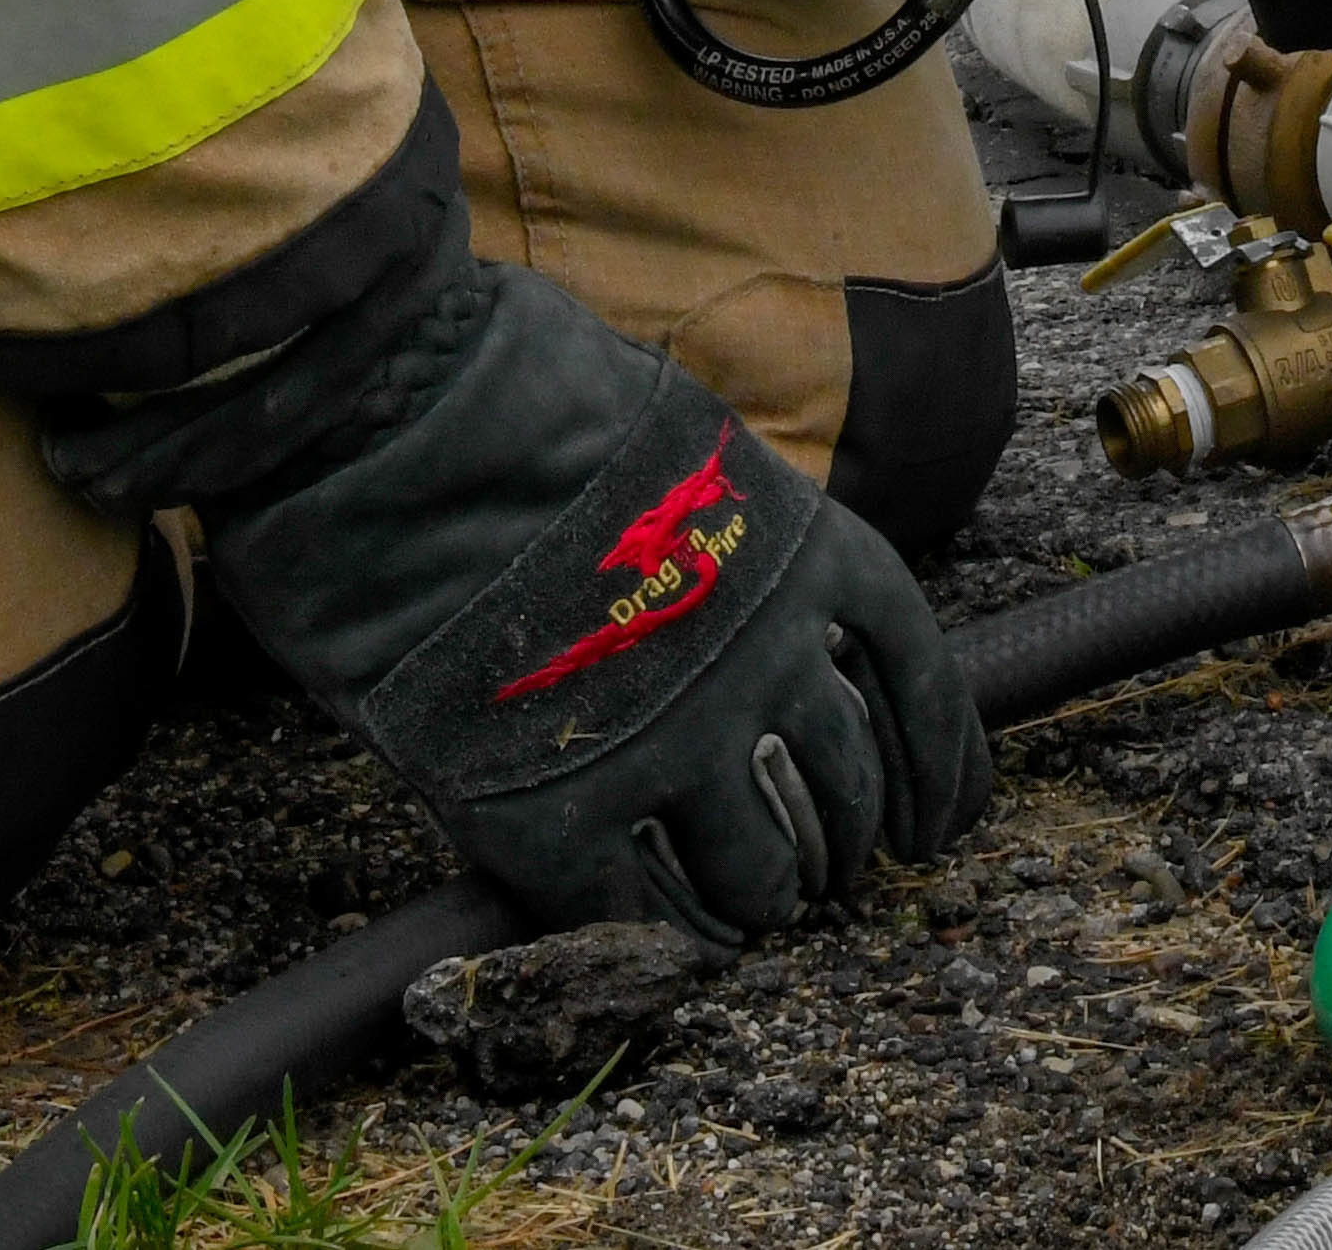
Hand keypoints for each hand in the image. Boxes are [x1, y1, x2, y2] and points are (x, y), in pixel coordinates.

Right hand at [189, 260, 989, 941]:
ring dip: (760, 899)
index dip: (938, 766)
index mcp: (805, 551)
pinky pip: (630, 916)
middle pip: (846, 791)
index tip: (939, 823)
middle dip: (841, 840)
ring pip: (759, 873)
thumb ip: (720, 529)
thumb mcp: (673, 438)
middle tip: (820, 867)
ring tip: (744, 909)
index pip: (919, 682)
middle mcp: (763, 658)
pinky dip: (650, 939)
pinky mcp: (556, 813)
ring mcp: (666, 746)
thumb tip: (731, 585)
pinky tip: (645, 939)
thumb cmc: (513, 391)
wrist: (392, 413)